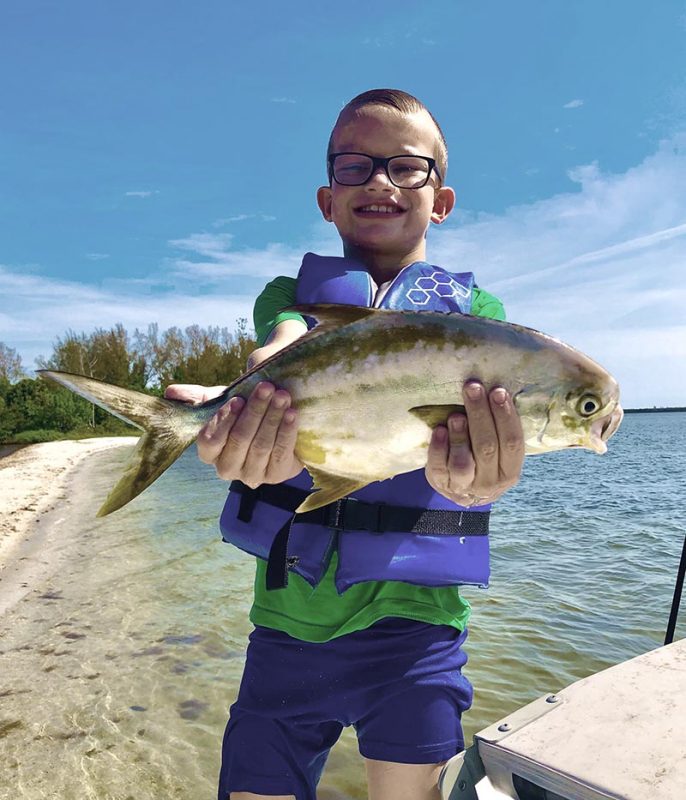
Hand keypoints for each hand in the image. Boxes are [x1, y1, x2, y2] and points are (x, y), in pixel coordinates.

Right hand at [164, 382, 302, 486]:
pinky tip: (292, 414)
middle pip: (240, 440)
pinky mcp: (275, 476)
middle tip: (267, 388)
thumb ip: (197, 397)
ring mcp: (251, 475)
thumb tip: (170, 392)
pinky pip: (280, 453)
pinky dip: (286, 432)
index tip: (238, 398)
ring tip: (282, 396)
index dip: (224, 420)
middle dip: (254, 412)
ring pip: (261, 446)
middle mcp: (227, 468)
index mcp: (208, 452)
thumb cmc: (243, 414)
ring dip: (272, 418)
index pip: (210, 440)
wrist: (276, 426)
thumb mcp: (220, 402)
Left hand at [425, 381, 523, 506]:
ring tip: (456, 415)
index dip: (506, 416)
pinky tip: (439, 430)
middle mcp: (490, 482)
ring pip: (462, 463)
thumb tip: (496, 390)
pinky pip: (439, 467)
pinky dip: (438, 448)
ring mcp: (464, 485)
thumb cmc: (485, 460)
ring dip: (459, 435)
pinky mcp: (441, 484)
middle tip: (474, 388)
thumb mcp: (499, 451)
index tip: (498, 390)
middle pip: (487, 447)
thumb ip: (500, 429)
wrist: (464, 492)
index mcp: (510, 471)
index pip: (512, 442)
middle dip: (480, 414)